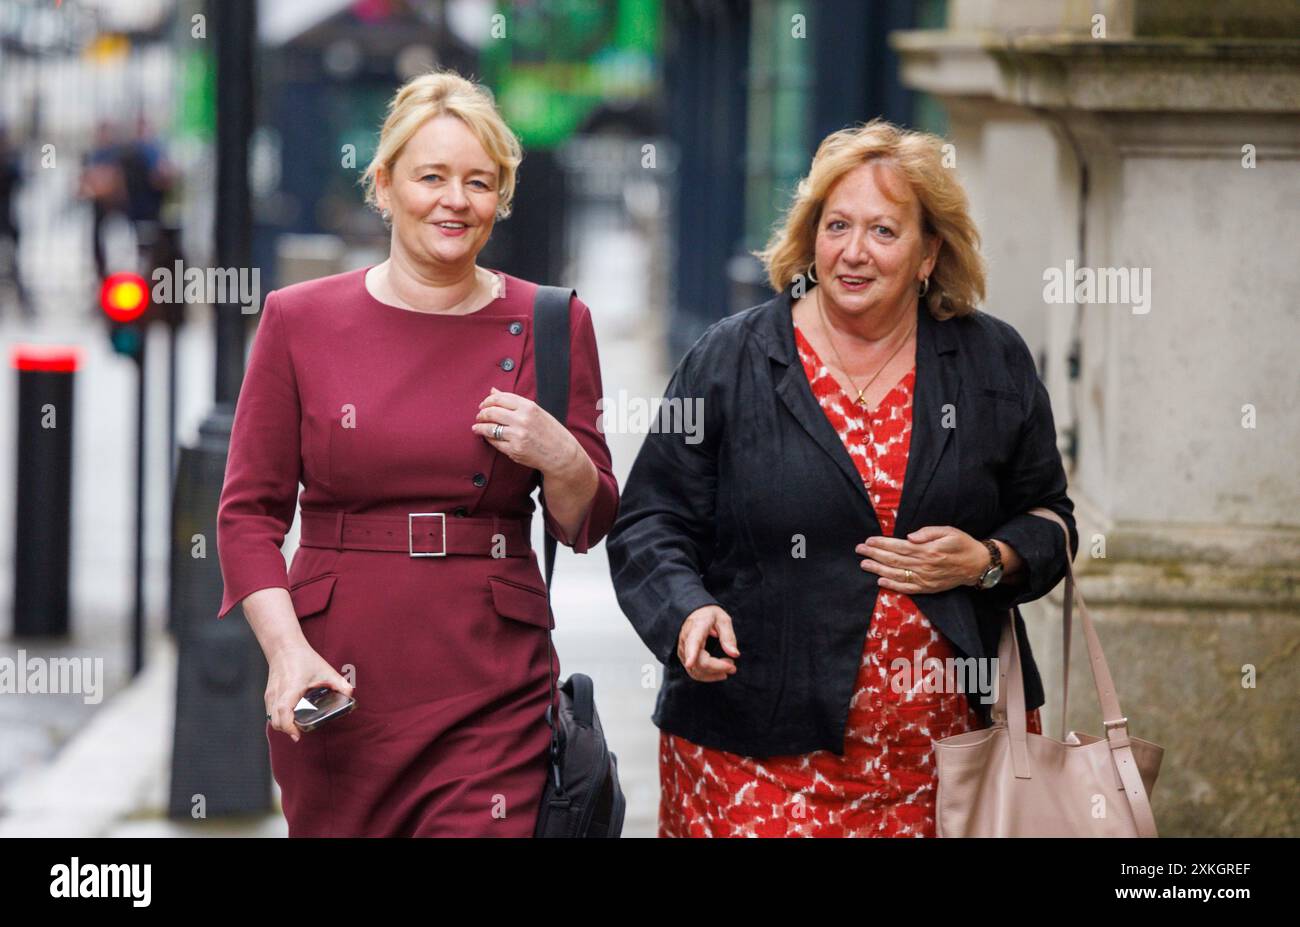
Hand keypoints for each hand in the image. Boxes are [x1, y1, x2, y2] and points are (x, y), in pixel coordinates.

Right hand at [265, 644, 353, 742]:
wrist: (284, 647)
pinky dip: (279, 718)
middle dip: (287, 730)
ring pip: (271, 718)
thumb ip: (339, 683)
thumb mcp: (325, 670)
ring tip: (297, 724)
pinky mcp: (268, 694)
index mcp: (291, 688)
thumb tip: (350, 695)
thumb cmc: (303, 658)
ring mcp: (270, 695)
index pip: (284, 712)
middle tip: (302, 730)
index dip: (289, 727)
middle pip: (275, 721)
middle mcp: (277, 693)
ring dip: (283, 725)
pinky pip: (270, 712)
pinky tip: (291, 716)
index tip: (298, 735)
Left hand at [472, 387, 577, 474]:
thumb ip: (513, 401)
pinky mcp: (514, 450)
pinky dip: (489, 439)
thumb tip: (493, 390)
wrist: (561, 454)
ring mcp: (518, 435)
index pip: (499, 398)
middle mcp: (522, 420)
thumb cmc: (550, 431)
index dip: (487, 401)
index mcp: (529, 407)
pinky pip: (495, 443)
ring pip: (490, 428)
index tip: (483, 405)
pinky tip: (488, 437)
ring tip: (477, 427)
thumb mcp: (535, 411)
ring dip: (480, 427)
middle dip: (481, 414)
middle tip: (479, 416)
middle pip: (492, 412)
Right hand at [677, 605, 739, 681]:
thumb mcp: (723, 619)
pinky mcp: (684, 658)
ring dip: (713, 674)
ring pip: (696, 671)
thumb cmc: (709, 615)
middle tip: (733, 666)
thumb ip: (728, 636)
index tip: (690, 663)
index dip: (691, 654)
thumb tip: (734, 654)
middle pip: (699, 662)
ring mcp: (683, 651)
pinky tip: (718, 672)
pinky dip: (707, 676)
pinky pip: (694, 672)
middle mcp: (686, 641)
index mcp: (696, 628)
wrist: (694, 613)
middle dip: (717, 668)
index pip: (692, 642)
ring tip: (729, 667)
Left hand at [855, 525, 987, 594]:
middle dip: (874, 554)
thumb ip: (928, 532)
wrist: (978, 565)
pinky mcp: (928, 588)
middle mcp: (925, 566)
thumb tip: (909, 537)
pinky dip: (892, 585)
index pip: (899, 546)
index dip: (882, 544)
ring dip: (878, 569)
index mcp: (928, 550)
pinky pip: (907, 588)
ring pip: (897, 574)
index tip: (868, 541)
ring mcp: (926, 579)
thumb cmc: (962, 544)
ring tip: (863, 564)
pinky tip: (880, 581)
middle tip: (859, 550)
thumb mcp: (949, 531)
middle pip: (894, 560)